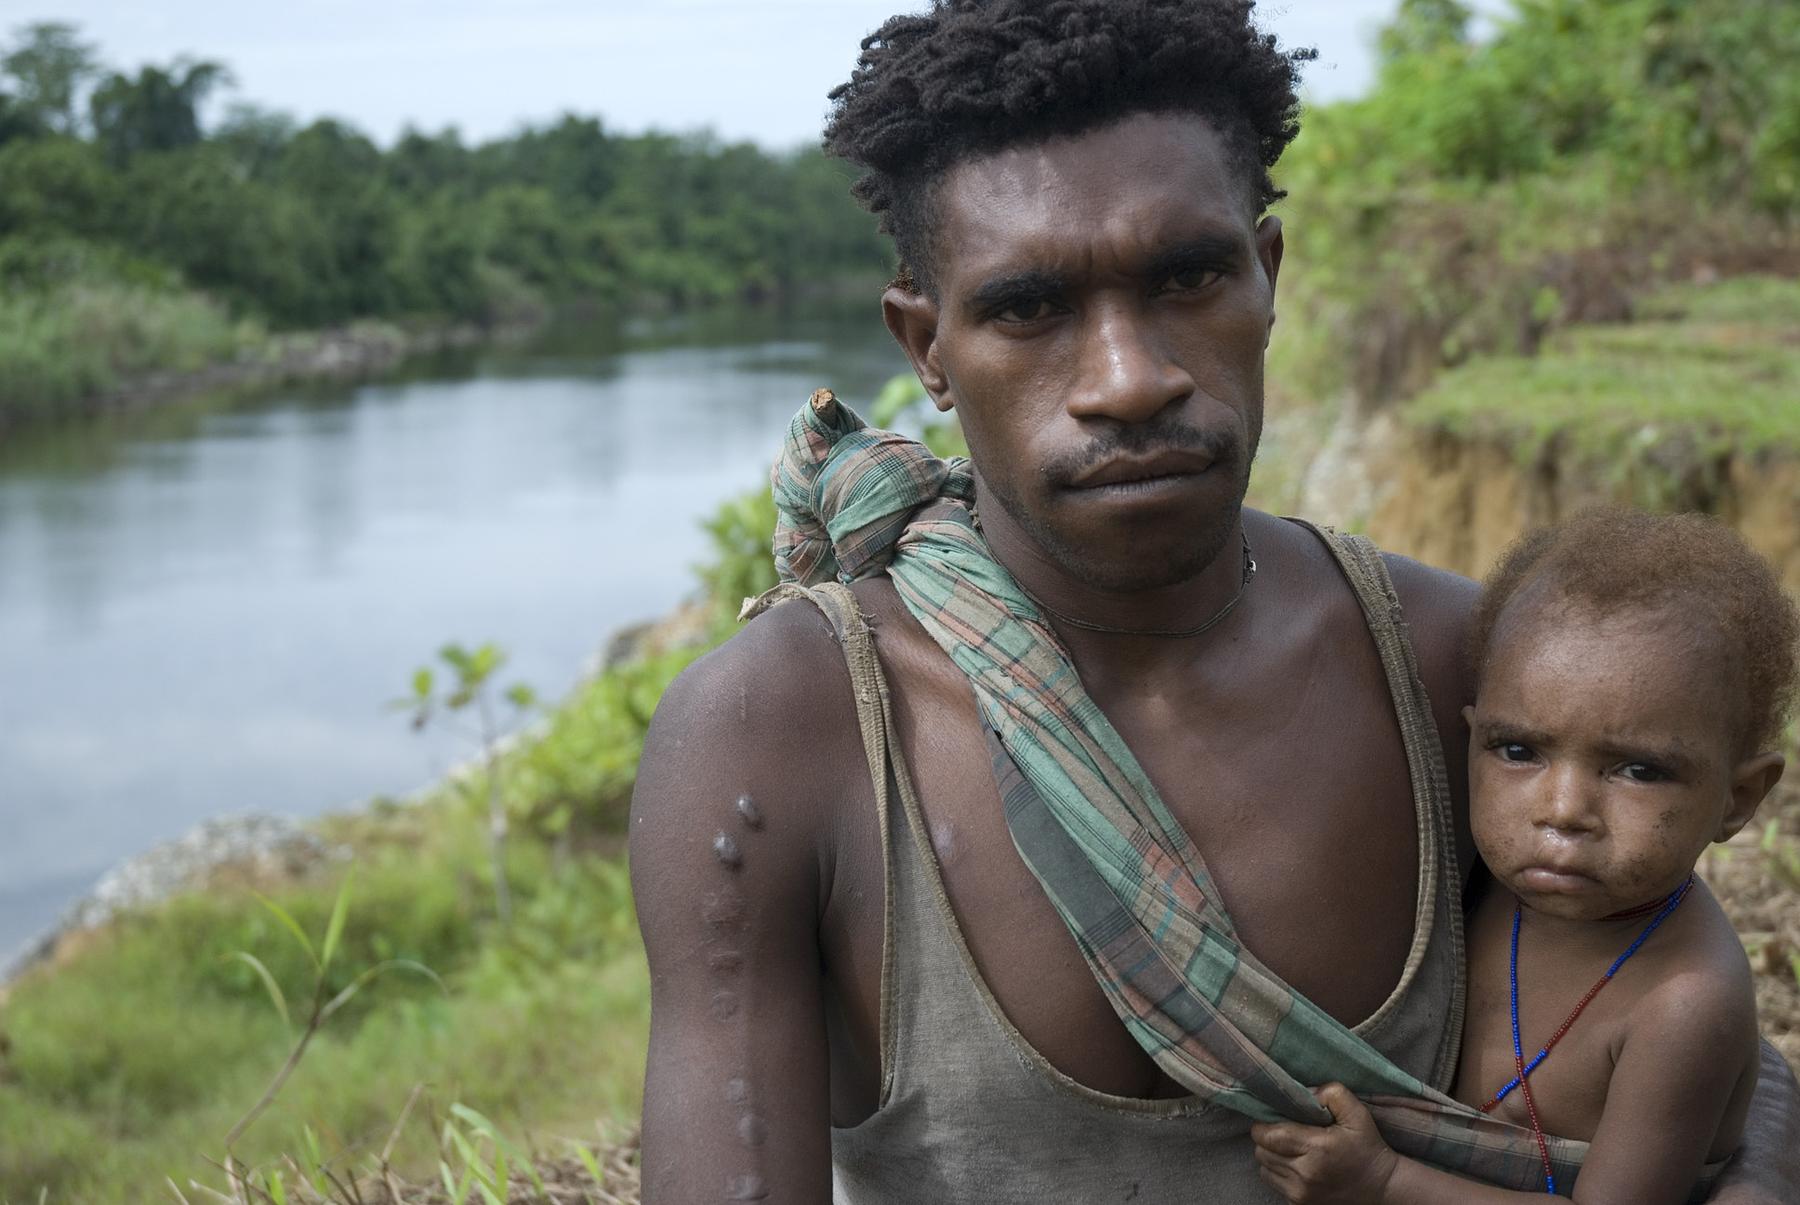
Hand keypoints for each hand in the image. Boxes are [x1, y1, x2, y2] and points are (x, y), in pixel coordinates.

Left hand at [1249, 1083, 1400, 1203]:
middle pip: (1262, 1151)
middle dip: (1267, 1139)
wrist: (1381, 1187)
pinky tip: (1296, 1165)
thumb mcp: (1357, 1113)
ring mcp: (1301, 1192)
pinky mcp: (1300, 1204)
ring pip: (1264, 1168)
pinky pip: (1273, 1183)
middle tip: (1283, 1132)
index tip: (1272, 1118)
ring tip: (1290, 1149)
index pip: (1270, 1136)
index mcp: (1317, 1148)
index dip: (1264, 1125)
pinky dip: (1278, 1172)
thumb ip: (1332, 1094)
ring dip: (1271, 1156)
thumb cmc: (1367, 1148)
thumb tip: (1307, 1092)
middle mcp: (1305, 1173)